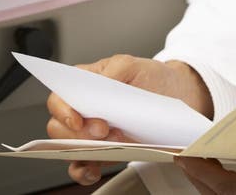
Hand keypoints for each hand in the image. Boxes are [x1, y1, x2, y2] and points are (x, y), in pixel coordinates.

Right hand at [46, 54, 212, 185]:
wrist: (176, 96)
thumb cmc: (152, 77)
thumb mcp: (134, 64)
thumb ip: (114, 70)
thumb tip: (97, 88)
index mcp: (85, 83)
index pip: (59, 97)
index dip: (63, 110)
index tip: (78, 120)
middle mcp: (83, 109)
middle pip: (59, 127)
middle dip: (79, 133)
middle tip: (104, 130)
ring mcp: (90, 132)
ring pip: (68, 149)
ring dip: (86, 151)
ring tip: (112, 144)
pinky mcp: (100, 151)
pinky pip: (82, 166)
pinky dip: (85, 171)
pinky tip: (95, 169)